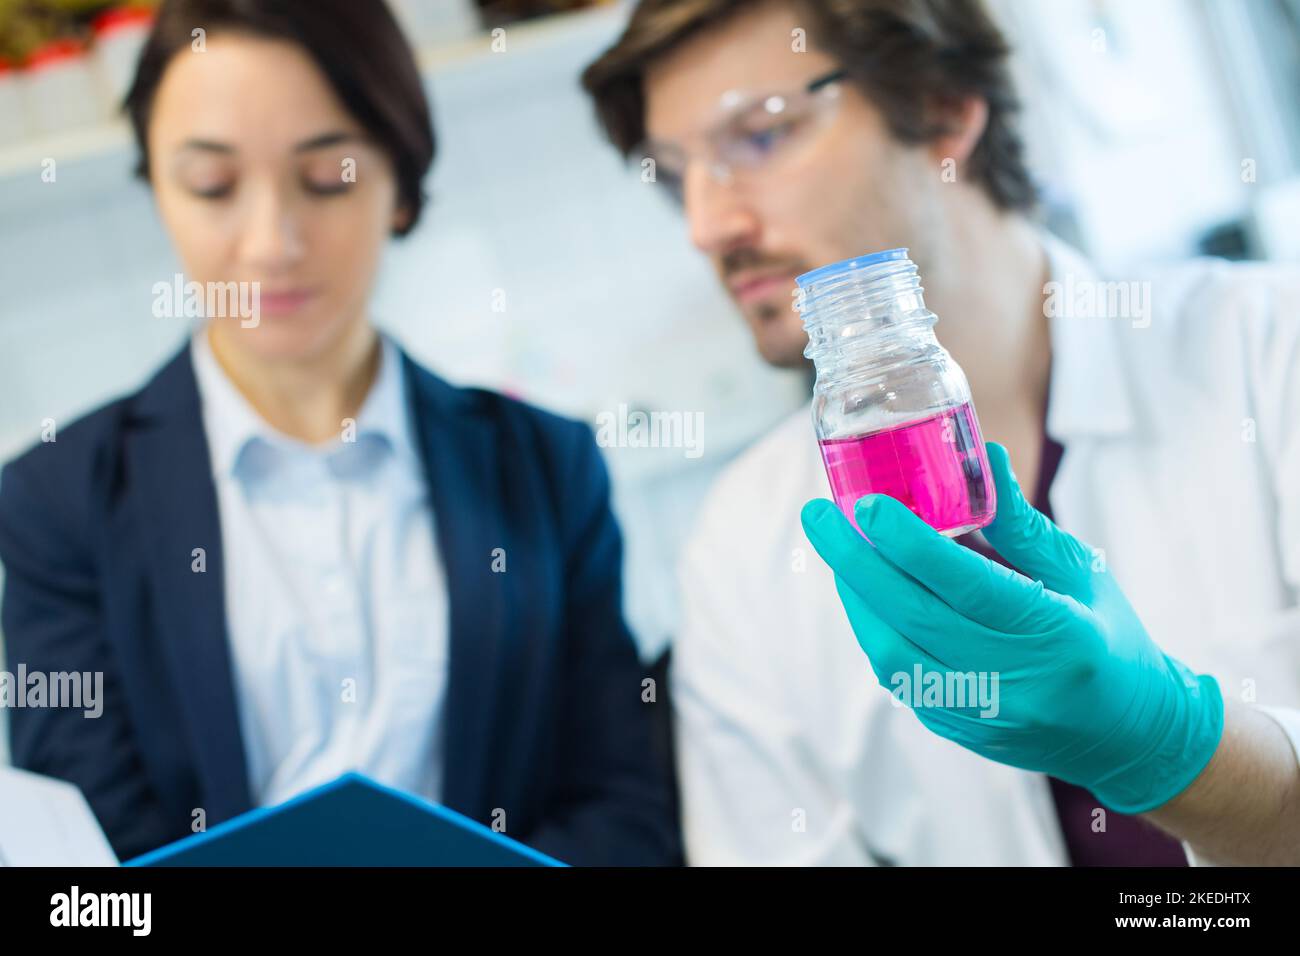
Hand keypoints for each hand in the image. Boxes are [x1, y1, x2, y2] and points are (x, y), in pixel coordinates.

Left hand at [800, 441, 1223, 812]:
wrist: (1129, 735)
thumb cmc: (1107, 636)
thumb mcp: (1079, 572)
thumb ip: (1022, 524)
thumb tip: (983, 458)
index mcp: (1058, 634)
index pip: (969, 585)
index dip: (910, 543)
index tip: (866, 503)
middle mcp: (1017, 682)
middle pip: (914, 617)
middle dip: (856, 562)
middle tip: (820, 514)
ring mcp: (984, 715)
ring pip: (893, 654)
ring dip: (856, 596)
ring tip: (838, 547)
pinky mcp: (958, 730)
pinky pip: (898, 675)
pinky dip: (874, 627)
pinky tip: (863, 591)